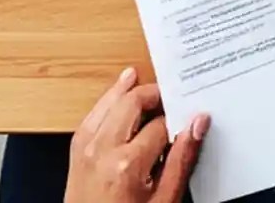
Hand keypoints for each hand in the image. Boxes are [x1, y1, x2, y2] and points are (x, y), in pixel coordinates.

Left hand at [66, 68, 210, 202]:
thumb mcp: (165, 201)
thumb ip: (182, 159)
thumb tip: (197, 124)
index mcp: (128, 164)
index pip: (161, 124)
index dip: (178, 118)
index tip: (189, 116)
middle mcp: (103, 149)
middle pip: (132, 103)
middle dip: (154, 95)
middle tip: (173, 97)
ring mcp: (86, 148)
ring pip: (109, 102)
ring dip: (128, 90)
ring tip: (147, 82)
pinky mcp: (77, 150)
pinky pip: (93, 114)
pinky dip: (107, 100)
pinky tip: (118, 93)